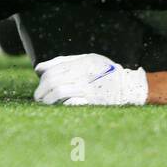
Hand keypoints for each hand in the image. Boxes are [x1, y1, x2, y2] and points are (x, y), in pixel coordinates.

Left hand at [33, 53, 148, 105]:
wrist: (128, 87)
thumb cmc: (105, 72)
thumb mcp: (87, 59)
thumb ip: (64, 62)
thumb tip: (40, 69)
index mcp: (82, 63)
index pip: (54, 69)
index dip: (43, 77)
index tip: (40, 83)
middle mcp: (84, 74)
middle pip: (54, 81)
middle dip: (42, 90)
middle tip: (38, 97)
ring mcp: (88, 89)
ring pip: (60, 92)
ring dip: (48, 99)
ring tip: (45, 103)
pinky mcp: (92, 103)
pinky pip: (71, 104)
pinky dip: (62, 105)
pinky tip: (59, 106)